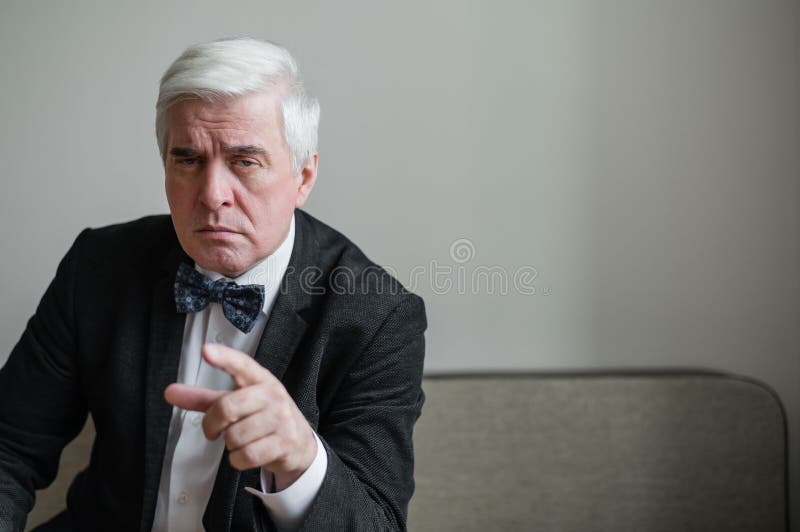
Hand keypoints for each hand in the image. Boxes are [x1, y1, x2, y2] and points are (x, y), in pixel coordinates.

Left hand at [164, 344, 316, 489]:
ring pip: (234, 435)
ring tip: (241, 440)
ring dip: (230, 444)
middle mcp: (272, 395)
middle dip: (213, 424)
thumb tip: (170, 392)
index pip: (241, 364)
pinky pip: (246, 455)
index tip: (206, 351)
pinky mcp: (285, 442)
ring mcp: (281, 418)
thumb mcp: (237, 402)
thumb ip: (203, 398)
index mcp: (259, 379)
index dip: (224, 357)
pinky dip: (238, 460)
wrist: (300, 442)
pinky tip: (246, 453)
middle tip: (215, 430)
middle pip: (227, 407)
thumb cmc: (263, 417)